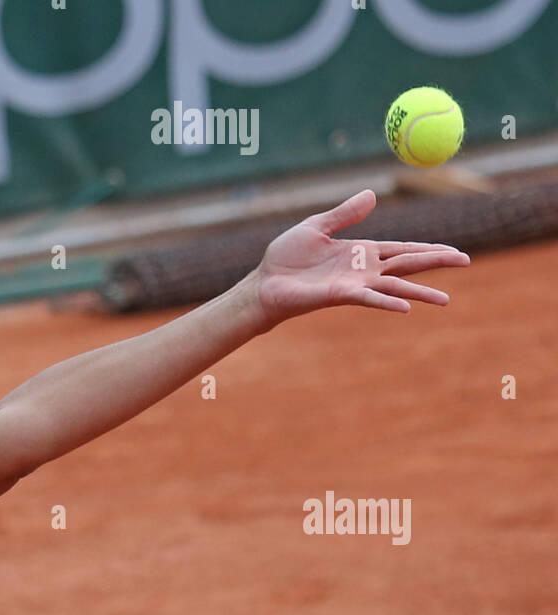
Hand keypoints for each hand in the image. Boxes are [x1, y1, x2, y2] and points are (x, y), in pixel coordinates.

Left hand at [251, 189, 470, 326]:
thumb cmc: (285, 258)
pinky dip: (388, 301)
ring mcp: (353, 284)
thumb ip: (345, 213)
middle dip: (436, 263)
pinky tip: (407, 307)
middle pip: (407, 264)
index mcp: (361, 251)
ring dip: (420, 292)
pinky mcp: (339, 295)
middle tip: (466, 262)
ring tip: (446, 300)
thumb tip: (373, 194)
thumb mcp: (317, 226)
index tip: (453, 251)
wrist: (262, 283)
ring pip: (395, 285)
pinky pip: (369, 298)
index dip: (427, 248)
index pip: (402, 249)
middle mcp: (363, 270)